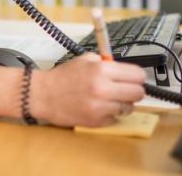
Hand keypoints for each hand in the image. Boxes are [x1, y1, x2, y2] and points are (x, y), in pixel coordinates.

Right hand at [31, 53, 145, 126]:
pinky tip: (99, 106)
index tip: (137, 78)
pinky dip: (111, 113)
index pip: (138, 75)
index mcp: (102, 70)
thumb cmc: (63, 77)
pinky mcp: (96, 121)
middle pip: (138, 93)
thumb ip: (107, 63)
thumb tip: (127, 70)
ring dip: (123, 103)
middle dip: (134, 90)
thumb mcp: (85, 60)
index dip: (139, 76)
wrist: (42, 95)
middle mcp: (103, 88)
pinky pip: (115, 118)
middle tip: (127, 89)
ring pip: (129, 107)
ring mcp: (100, 107)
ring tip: (110, 98)